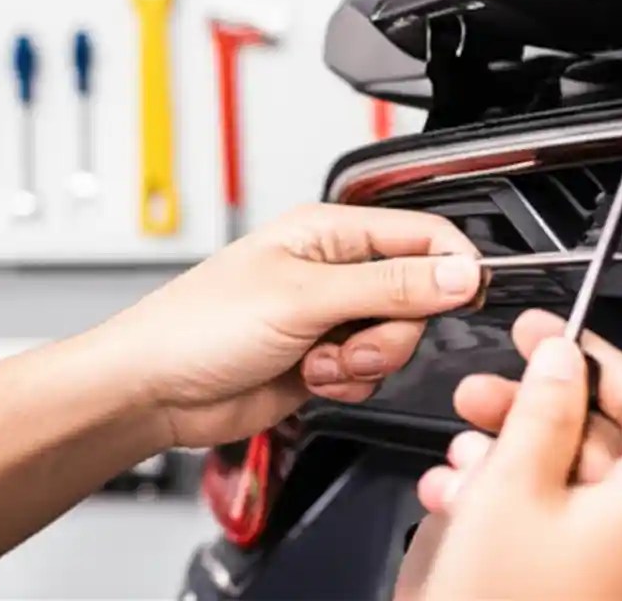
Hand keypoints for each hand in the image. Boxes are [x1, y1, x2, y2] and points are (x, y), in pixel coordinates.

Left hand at [96, 203, 482, 448]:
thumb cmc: (198, 326)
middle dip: (392, 329)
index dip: (453, 264)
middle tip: (352, 339)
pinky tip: (309, 378)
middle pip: (418, 296)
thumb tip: (458, 274)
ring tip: (319, 361)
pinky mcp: (325, 359)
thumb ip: (390, 287)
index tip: (467, 296)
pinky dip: (348, 382)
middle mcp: (335, 271)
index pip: (422, 233)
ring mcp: (331, 317)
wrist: (154, 390)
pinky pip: (371, 372)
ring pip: (397, 339)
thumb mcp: (304, 298)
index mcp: (329, 232)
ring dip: (365, 361)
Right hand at [400, 309, 621, 600]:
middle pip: (606, 443)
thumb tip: (560, 358)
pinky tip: (464, 500)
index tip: (549, 333)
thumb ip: (542, 411)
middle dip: (537, 410)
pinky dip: (516, 505)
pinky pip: (563, 530)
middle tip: (485, 392)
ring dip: (515, 457)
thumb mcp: (512, 492)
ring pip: (576, 487)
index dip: (597, 357)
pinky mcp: (591, 595)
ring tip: (462, 453)